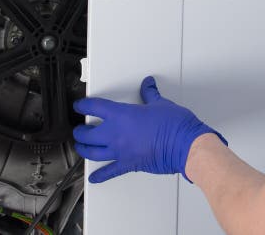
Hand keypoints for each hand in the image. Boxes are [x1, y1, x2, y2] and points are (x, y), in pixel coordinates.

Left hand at [73, 76, 226, 183]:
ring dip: (84, 149)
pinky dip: (100, 175)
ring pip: (93, 152)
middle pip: (87, 133)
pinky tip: (94, 177)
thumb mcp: (160, 103)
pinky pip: (110, 171)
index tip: (80, 105)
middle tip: (79, 129)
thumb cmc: (174, 125)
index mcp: (121, 115)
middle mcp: (116, 133)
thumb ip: (150, 94)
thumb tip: (148, 86)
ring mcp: (121, 151)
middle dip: (80, 131)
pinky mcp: (129, 164)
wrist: (185, 145)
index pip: (94, 107)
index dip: (83, 105)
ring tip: (81, 147)